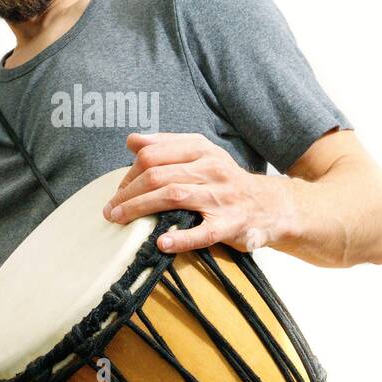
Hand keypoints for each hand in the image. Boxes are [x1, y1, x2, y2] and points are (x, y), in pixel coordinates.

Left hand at [100, 132, 290, 253]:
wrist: (271, 205)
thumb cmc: (227, 181)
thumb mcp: (202, 154)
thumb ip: (166, 146)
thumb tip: (132, 140)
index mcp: (201, 150)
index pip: (153, 155)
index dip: (128, 173)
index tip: (118, 191)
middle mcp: (211, 169)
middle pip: (158, 175)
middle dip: (127, 193)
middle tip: (110, 210)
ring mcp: (221, 197)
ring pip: (173, 196)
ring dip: (140, 209)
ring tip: (119, 219)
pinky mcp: (230, 225)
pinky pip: (202, 232)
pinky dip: (181, 237)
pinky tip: (161, 242)